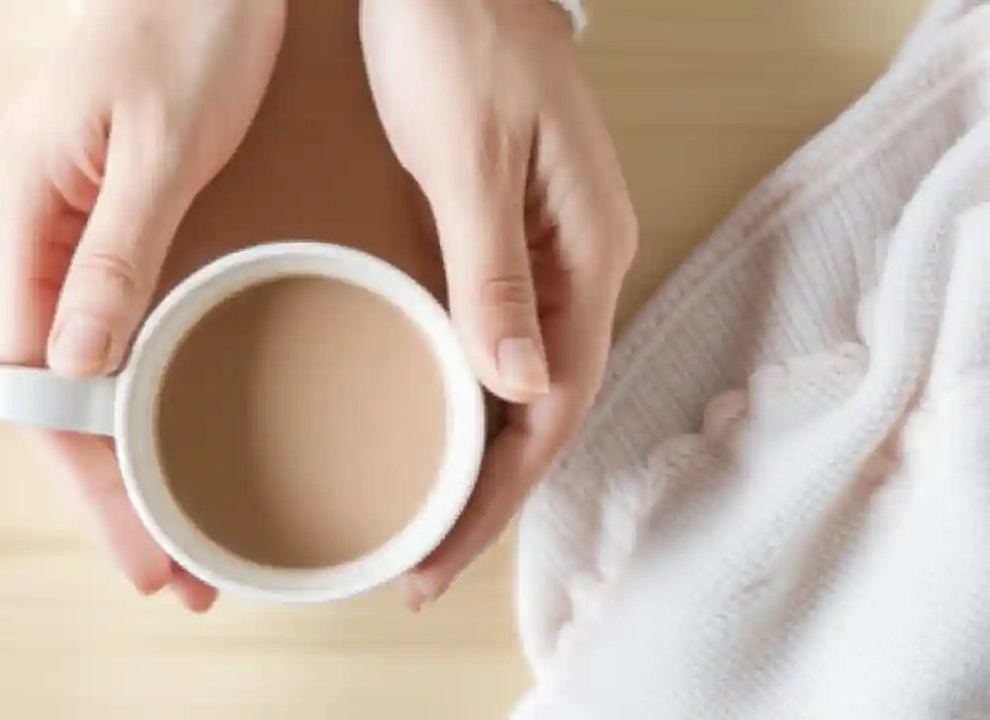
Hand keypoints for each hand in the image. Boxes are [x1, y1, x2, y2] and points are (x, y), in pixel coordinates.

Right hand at [0, 0, 285, 610]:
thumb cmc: (184, 27)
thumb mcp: (157, 146)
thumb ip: (116, 258)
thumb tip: (81, 372)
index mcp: (22, 218)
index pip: (35, 388)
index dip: (88, 480)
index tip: (144, 551)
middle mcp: (28, 236)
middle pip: (53, 397)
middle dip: (110, 491)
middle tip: (176, 573)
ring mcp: (62, 233)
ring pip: (79, 375)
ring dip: (126, 455)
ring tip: (182, 532)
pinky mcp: (103, 225)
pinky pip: (106, 334)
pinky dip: (139, 398)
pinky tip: (172, 438)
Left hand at [361, 0, 637, 609]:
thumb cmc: (456, 39)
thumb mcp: (469, 157)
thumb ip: (494, 271)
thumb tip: (519, 384)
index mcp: (586, 250)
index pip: (554, 405)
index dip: (499, 494)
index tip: (438, 557)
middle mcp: (580, 261)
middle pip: (545, 409)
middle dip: (488, 497)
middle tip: (419, 566)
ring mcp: (549, 250)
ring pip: (525, 383)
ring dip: (479, 457)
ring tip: (424, 522)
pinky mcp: (510, 235)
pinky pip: (501, 340)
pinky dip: (469, 398)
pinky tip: (436, 426)